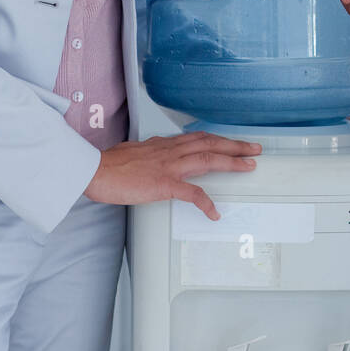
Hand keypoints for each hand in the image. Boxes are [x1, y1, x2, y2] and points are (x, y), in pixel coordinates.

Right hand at [84, 131, 262, 219]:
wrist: (95, 171)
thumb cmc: (109, 165)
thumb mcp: (135, 152)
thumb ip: (150, 154)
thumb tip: (155, 155)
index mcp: (164, 146)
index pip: (198, 138)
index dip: (219, 139)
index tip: (232, 141)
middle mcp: (171, 152)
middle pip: (211, 144)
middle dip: (235, 146)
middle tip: (254, 148)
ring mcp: (169, 166)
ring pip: (208, 160)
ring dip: (232, 162)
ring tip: (249, 166)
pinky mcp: (164, 184)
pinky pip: (192, 194)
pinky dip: (206, 202)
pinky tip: (214, 212)